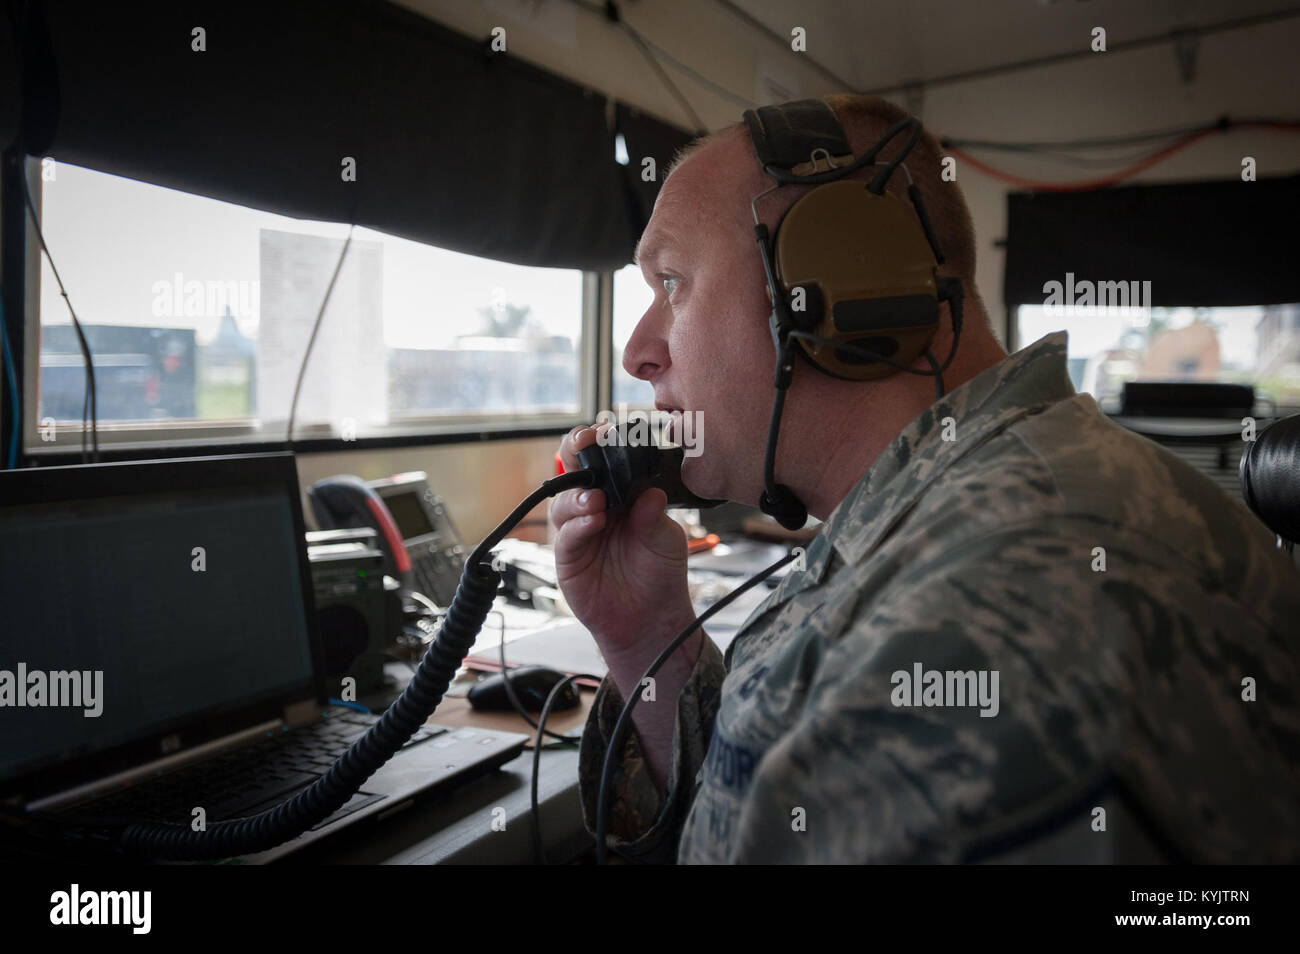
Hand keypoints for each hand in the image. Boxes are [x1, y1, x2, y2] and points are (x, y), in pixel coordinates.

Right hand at [551, 423, 696, 661]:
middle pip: (574, 471)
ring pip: (564, 501)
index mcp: (621, 496)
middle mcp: (596, 509)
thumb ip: (654, 513)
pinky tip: (593, 521)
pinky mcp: (569, 558)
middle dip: (576, 452)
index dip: (600, 444)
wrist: (651, 620)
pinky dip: (577, 524)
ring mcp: (579, 532)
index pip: (604, 461)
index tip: (606, 433)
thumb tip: (648, 490)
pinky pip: (565, 535)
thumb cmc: (660, 575)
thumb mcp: (666, 538)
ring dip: (578, 495)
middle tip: (587, 444)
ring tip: (598, 501)